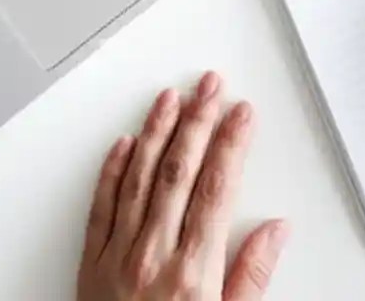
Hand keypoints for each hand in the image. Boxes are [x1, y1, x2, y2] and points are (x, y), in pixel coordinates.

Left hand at [77, 72, 289, 300]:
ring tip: (169, 99)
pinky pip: (100, 207)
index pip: (216, 188)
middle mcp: (152, 256)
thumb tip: (274, 231)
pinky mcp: (91, 265)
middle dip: (197, 120)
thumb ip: (252, 277)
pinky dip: (111, 171)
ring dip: (155, 132)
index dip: (232, 143)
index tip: (243, 114)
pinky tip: (121, 145)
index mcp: (192, 271)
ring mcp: (117, 257)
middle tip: (210, 86)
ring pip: (137, 178)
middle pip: (177, 171)